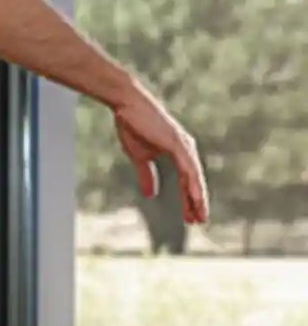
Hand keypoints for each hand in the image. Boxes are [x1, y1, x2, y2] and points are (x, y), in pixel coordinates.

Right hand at [111, 89, 209, 223]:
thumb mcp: (138, 156)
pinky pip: (188, 169)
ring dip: (197, 197)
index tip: (190, 217)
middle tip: (198, 221)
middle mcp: (186, 149)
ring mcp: (184, 146)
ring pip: (194, 177)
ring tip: (200, 215)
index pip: (186, 180)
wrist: (126, 104)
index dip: (188, 199)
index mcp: (178, 152)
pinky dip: (193, 184)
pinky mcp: (178, 143)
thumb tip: (150, 195)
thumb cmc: (132, 124)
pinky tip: (196, 198)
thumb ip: (146, 175)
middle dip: (196, 202)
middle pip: (194, 181)